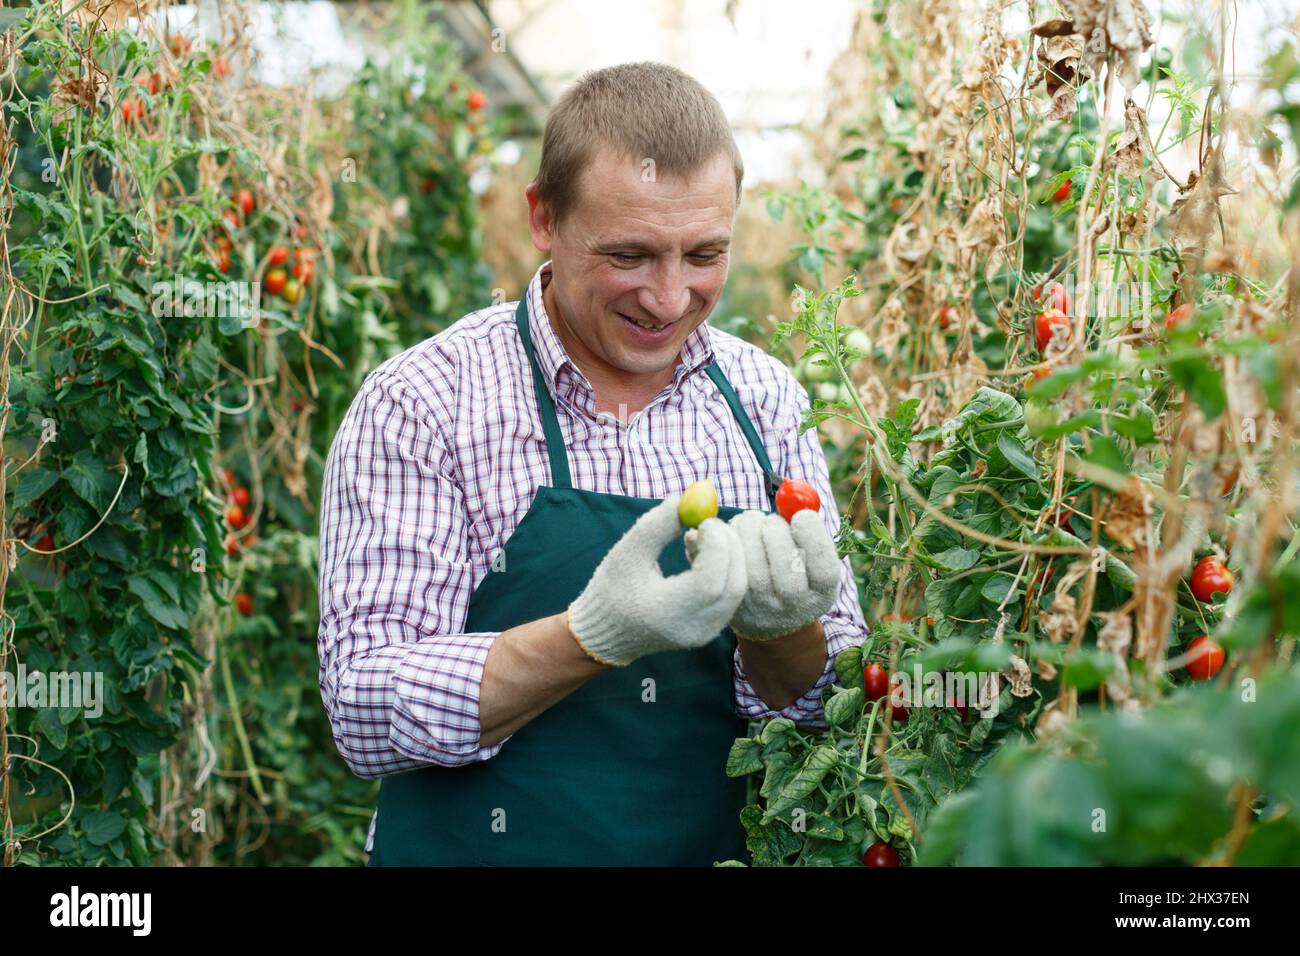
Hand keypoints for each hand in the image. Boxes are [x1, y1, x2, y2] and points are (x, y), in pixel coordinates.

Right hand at [565, 495, 747, 665]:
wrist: (607, 634)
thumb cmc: (612, 591)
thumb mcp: (627, 554)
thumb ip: (655, 526)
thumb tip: (682, 499)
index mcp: (667, 613)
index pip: (710, 581)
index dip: (716, 545)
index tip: (704, 521)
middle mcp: (693, 628)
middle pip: (734, 584)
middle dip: (729, 545)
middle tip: (709, 522)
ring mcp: (706, 633)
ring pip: (738, 588)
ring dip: (729, 555)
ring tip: (697, 538)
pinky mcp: (711, 630)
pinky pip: (731, 594)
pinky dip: (726, 569)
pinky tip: (699, 556)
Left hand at [690, 508, 839, 640]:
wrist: (770, 614)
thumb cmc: (795, 571)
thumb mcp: (811, 558)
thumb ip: (807, 531)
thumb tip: (794, 501)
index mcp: (822, 594)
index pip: (824, 570)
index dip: (813, 538)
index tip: (802, 515)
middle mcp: (794, 607)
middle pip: (786, 572)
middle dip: (775, 532)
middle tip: (770, 519)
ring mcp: (762, 609)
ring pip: (754, 567)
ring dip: (749, 532)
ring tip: (750, 522)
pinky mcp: (734, 603)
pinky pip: (730, 567)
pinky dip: (729, 540)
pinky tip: (734, 533)